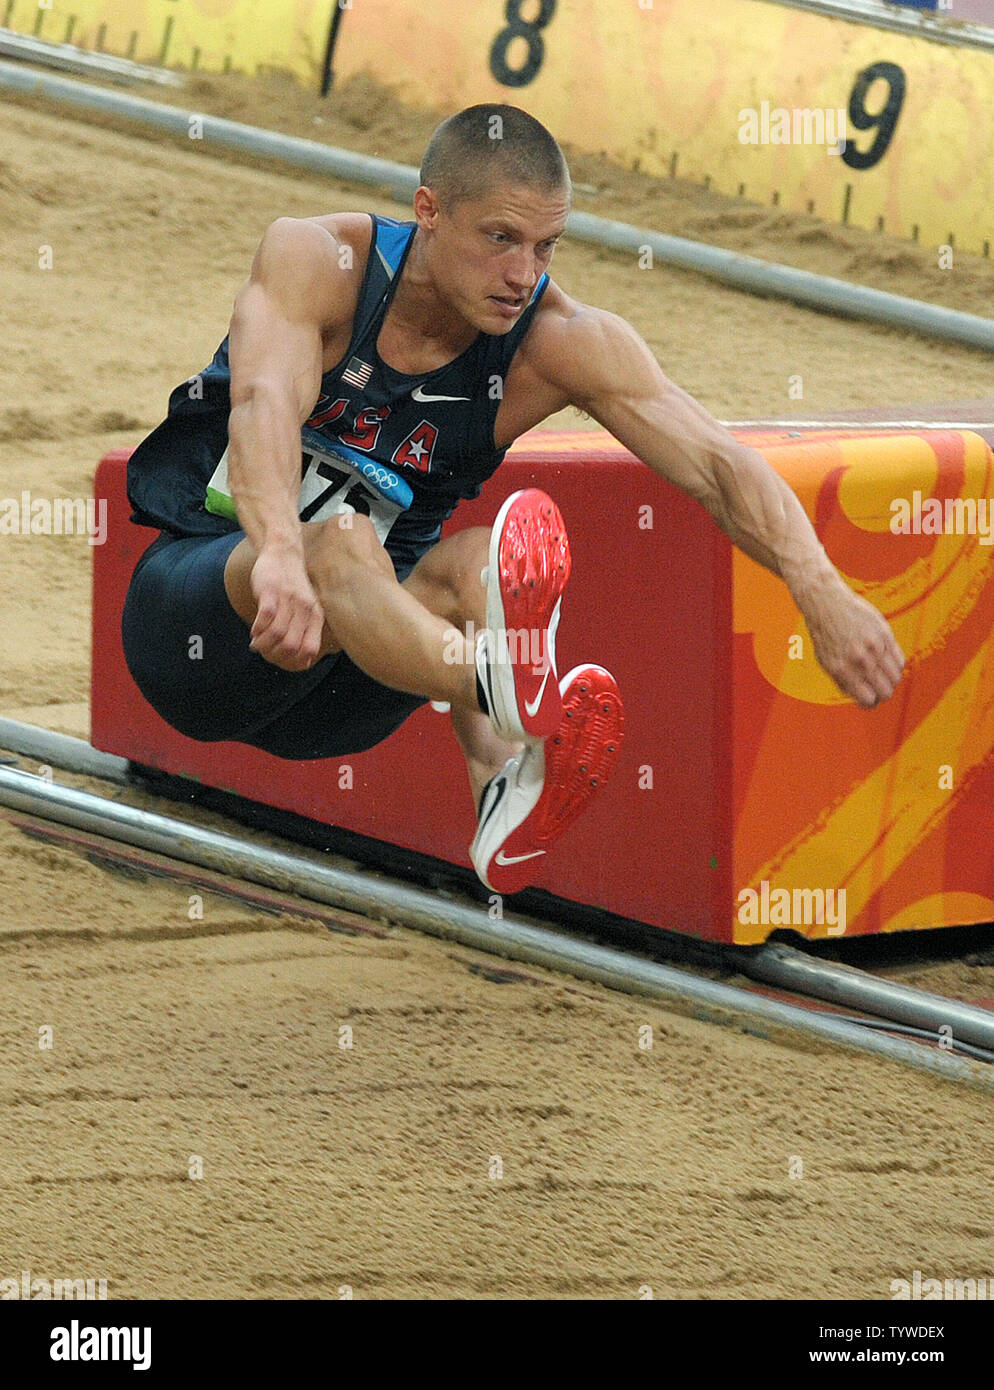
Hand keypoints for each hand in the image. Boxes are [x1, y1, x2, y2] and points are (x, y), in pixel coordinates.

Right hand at [248, 545, 327, 670]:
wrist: (283, 554)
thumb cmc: (292, 587)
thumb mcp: (307, 610)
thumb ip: (306, 633)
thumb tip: (304, 663)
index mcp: (315, 617)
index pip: (309, 650)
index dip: (294, 662)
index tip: (281, 661)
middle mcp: (305, 609)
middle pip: (291, 646)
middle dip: (274, 656)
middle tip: (264, 652)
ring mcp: (288, 600)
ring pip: (277, 634)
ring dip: (263, 645)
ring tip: (256, 644)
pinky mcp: (271, 591)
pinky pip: (266, 617)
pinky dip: (258, 629)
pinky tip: (254, 631)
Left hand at [801, 576, 905, 707]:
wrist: (826, 603)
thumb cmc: (825, 636)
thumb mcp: (826, 662)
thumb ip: (844, 682)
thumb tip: (865, 700)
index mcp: (841, 670)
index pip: (868, 700)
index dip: (870, 703)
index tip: (869, 698)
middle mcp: (859, 659)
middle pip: (885, 691)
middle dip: (882, 694)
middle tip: (877, 687)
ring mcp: (874, 646)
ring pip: (896, 677)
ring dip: (890, 680)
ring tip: (881, 673)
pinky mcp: (885, 633)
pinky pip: (900, 660)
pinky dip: (896, 665)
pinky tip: (886, 660)